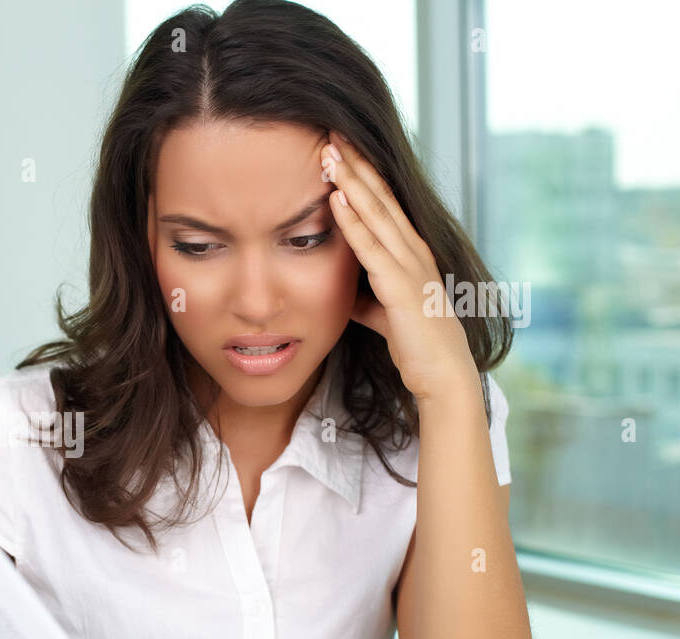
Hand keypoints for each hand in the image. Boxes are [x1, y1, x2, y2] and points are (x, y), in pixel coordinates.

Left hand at [321, 129, 476, 401]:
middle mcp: (413, 250)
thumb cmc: (415, 344)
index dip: (361, 172)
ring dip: (351, 180)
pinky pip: (370, 247)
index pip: (382, 202)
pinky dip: (353, 220)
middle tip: (330, 130)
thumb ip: (364, 294)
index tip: (338, 146)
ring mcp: (409, 265)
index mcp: (409, 252)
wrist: (442, 376)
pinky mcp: (401, 287)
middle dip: (355, 162)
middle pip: (379, 196)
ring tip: (329, 151)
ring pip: (376, 213)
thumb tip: (342, 289)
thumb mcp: (382, 311)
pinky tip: (336, 197)